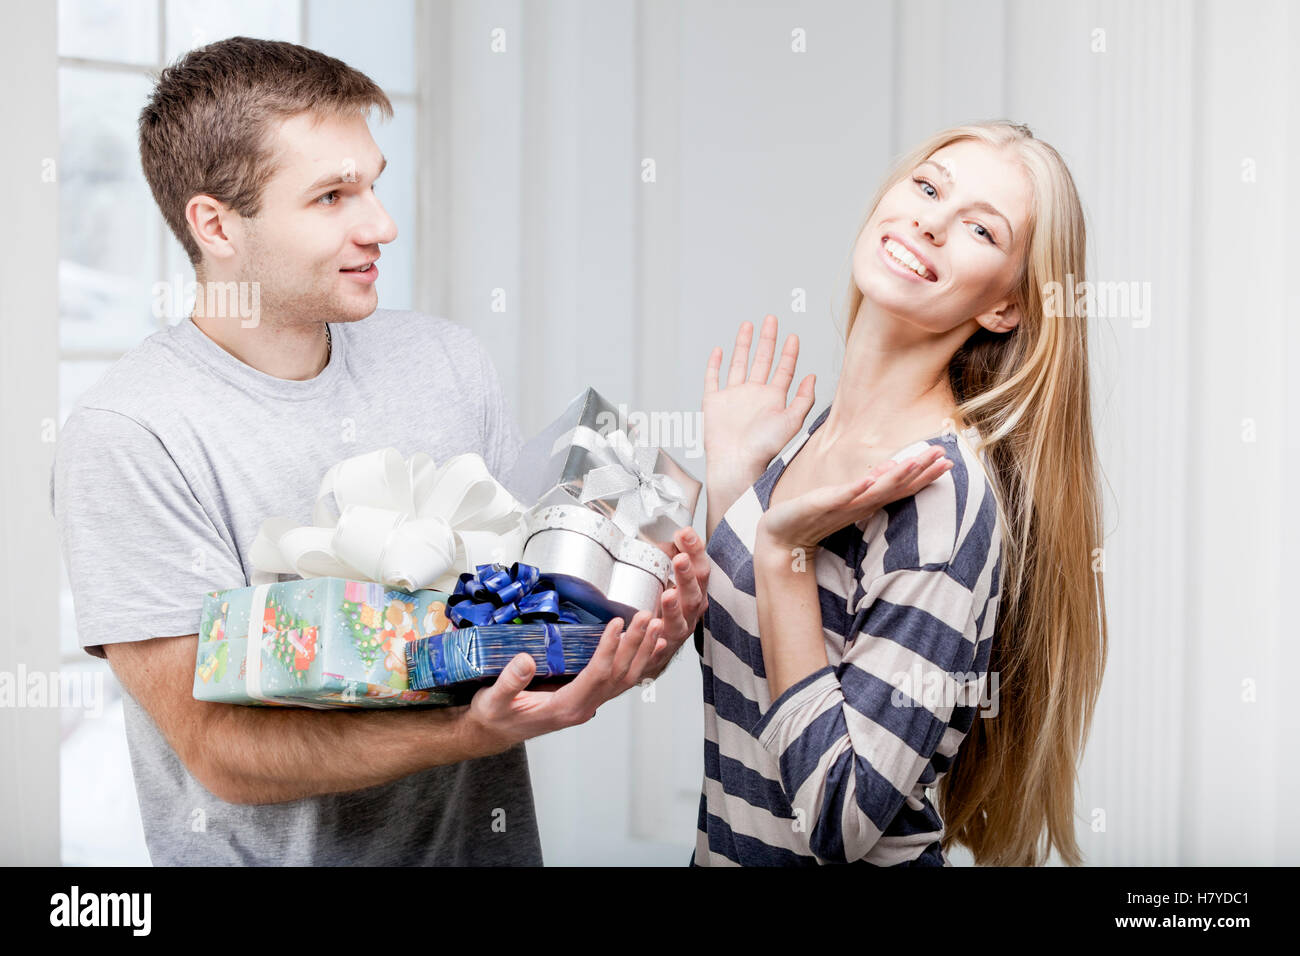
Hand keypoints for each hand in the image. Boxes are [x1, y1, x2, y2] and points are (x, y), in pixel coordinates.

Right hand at [463, 611, 664, 754]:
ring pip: (624, 678)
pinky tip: (648, 645)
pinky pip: (618, 679)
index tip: (617, 624)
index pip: (596, 675)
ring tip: (656, 625)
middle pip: (618, 675)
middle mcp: (583, 708)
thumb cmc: (495, 715)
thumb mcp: (494, 700)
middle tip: (647, 617)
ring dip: (641, 652)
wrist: (495, 731)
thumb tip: (526, 660)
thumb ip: (510, 682)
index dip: (608, 649)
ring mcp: (588, 704)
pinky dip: (635, 661)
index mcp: (565, 708)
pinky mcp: (587, 697)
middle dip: (635, 645)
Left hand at [643, 525, 709, 676]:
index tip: (685, 533)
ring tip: (667, 595)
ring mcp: (678, 631)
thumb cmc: (663, 609)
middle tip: (679, 559)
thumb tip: (669, 532)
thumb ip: (667, 556)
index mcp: (695, 591)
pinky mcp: (662, 649)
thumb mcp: (666, 577)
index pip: (701, 568)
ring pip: (680, 621)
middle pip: (694, 593)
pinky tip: (653, 628)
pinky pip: (661, 646)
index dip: (695, 550)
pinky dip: (659, 639)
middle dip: (687, 575)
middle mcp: (691, 611)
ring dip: (674, 608)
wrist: (654, 650)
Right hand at [704, 315, 815, 491]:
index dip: (789, 353)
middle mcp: (753, 395)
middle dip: (767, 340)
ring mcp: (733, 396)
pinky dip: (714, 364)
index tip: (793, 336)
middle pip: (761, 360)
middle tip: (771, 320)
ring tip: (748, 326)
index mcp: (772, 399)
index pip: (783, 370)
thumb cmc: (764, 448)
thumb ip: (803, 399)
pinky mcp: (714, 401)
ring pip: (739, 363)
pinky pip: (713, 378)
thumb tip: (813, 377)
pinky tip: (718, 351)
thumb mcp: (792, 421)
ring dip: (743, 344)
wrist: (736, 461)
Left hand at [755, 446, 954, 556]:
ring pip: (876, 490)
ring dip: (897, 477)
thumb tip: (891, 467)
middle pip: (897, 487)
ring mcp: (844, 506)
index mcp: (868, 501)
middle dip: (921, 472)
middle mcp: (861, 505)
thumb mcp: (847, 495)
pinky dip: (857, 489)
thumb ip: (870, 482)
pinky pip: (843, 496)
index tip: (948, 460)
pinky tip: (870, 480)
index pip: (903, 486)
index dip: (926, 475)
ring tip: (916, 461)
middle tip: (945, 458)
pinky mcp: (824, 505)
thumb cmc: (814, 515)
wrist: (783, 536)